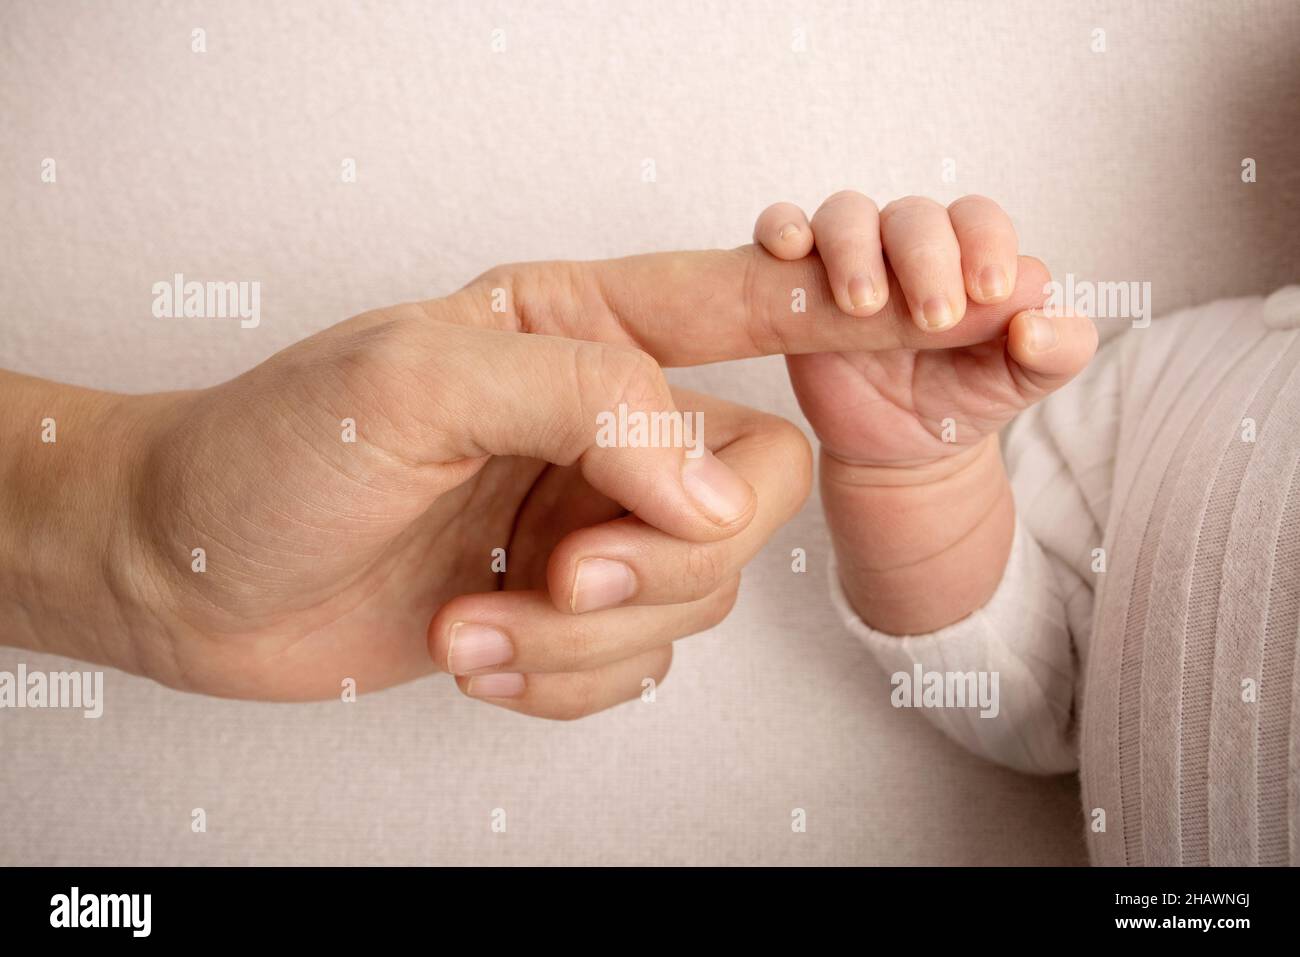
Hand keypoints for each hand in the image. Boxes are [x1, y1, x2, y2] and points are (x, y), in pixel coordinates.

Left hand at [108, 294, 810, 713]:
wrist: (188, 574)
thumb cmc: (272, 452)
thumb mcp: (413, 383)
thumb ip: (589, 409)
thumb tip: (714, 500)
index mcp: (581, 327)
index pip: (750, 308)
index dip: (848, 314)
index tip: (937, 320)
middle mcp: (604, 422)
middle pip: (754, 490)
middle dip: (669, 560)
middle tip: (563, 577)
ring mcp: (592, 521)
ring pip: (696, 596)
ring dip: (584, 636)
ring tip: (470, 620)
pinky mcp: (568, 611)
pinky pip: (638, 665)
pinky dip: (564, 680)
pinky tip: (475, 648)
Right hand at [753, 192, 1095, 468]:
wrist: (900, 451)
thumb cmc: (965, 401)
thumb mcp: (1024, 384)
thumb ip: (1058, 350)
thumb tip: (1034, 323)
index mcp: (966, 253)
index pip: (976, 219)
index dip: (984, 244)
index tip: (989, 292)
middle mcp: (906, 246)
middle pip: (912, 215)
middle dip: (926, 259)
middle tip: (934, 320)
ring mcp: (848, 260)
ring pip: (845, 214)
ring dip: (854, 249)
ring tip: (863, 305)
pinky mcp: (796, 281)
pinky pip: (780, 229)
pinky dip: (781, 226)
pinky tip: (790, 250)